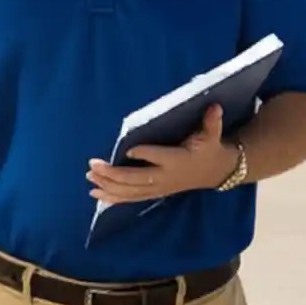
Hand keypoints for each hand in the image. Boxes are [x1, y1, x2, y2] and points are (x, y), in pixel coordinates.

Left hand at [86, 104, 239, 204]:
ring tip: (89, 178)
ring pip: (131, 191)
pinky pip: (132, 198)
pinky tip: (96, 194)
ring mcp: (158, 187)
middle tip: (92, 165)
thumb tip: (214, 107)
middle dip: (114, 174)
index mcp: (177, 160)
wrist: (216, 172)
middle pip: (137, 178)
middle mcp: (165, 177)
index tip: (128, 150)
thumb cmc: (209, 149)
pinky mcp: (154, 192)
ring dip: (109, 185)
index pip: (158, 157)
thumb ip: (211, 122)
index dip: (144, 154)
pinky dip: (114, 197)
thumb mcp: (212, 135)